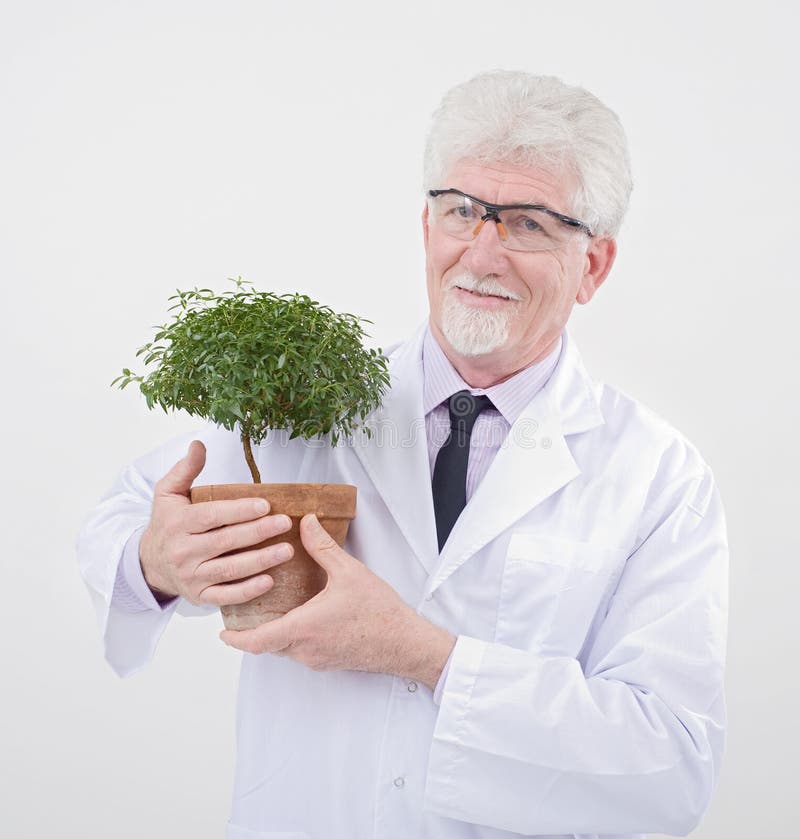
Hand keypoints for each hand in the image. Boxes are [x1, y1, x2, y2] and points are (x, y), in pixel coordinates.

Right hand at [138, 440, 294, 605]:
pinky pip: (226, 596)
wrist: (149, 564)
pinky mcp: (200, 596)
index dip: (239, 511)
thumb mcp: (167, 493)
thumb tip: (198, 444)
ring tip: (286, 550)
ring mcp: (192, 576)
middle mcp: (184, 551)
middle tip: (285, 523)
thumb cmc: (167, 523)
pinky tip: (269, 581)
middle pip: (225, 542)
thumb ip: (185, 469)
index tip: (265, 505)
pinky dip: (247, 591)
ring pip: (230, 570)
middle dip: (257, 532)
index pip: (212, 516)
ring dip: (260, 561)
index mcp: (178, 523)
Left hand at [220, 514, 455, 688]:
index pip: (257, 641)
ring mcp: (317, 659)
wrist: (405, 643)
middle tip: (245, 610)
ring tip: (273, 609)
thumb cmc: (379, 611)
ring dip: (275, 632)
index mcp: (303, 628)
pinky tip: (303, 617)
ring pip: (285, 649)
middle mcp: (305, 649)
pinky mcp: (329, 662)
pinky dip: (293, 637)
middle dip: (253, 630)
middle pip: (267, 645)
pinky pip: (301, 651)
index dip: (235, 638)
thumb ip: (322, 547)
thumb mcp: (349, 572)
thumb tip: (306, 522)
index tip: (222, 631)